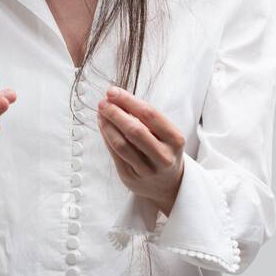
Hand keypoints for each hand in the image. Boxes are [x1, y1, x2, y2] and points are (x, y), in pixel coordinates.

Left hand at [97, 85, 184, 215]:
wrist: (168, 185)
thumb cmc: (164, 150)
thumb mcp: (165, 134)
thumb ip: (144, 118)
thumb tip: (115, 98)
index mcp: (175, 140)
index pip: (149, 115)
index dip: (128, 101)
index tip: (113, 91)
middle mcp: (163, 157)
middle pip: (135, 130)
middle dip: (115, 113)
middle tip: (103, 102)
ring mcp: (147, 170)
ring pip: (122, 145)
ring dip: (107, 125)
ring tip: (100, 113)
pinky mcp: (131, 178)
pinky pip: (115, 154)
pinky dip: (106, 137)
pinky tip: (103, 126)